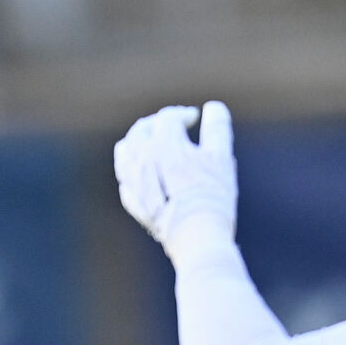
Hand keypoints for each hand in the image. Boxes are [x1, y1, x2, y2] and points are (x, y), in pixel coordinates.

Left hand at [113, 100, 236, 261]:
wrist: (197, 238)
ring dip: (133, 143)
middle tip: (169, 125)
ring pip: (124, 155)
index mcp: (164, 144)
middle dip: (155, 123)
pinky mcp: (137, 208)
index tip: (194, 118)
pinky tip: (139, 178)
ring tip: (144, 144)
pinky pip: (126, 186)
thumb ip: (217, 128)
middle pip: (140, 131)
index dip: (182, 114)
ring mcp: (135, 185)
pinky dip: (131, 175)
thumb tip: (213, 107)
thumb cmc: (212, 196)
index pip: (168, 118)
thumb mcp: (221, 158)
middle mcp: (143, 160)